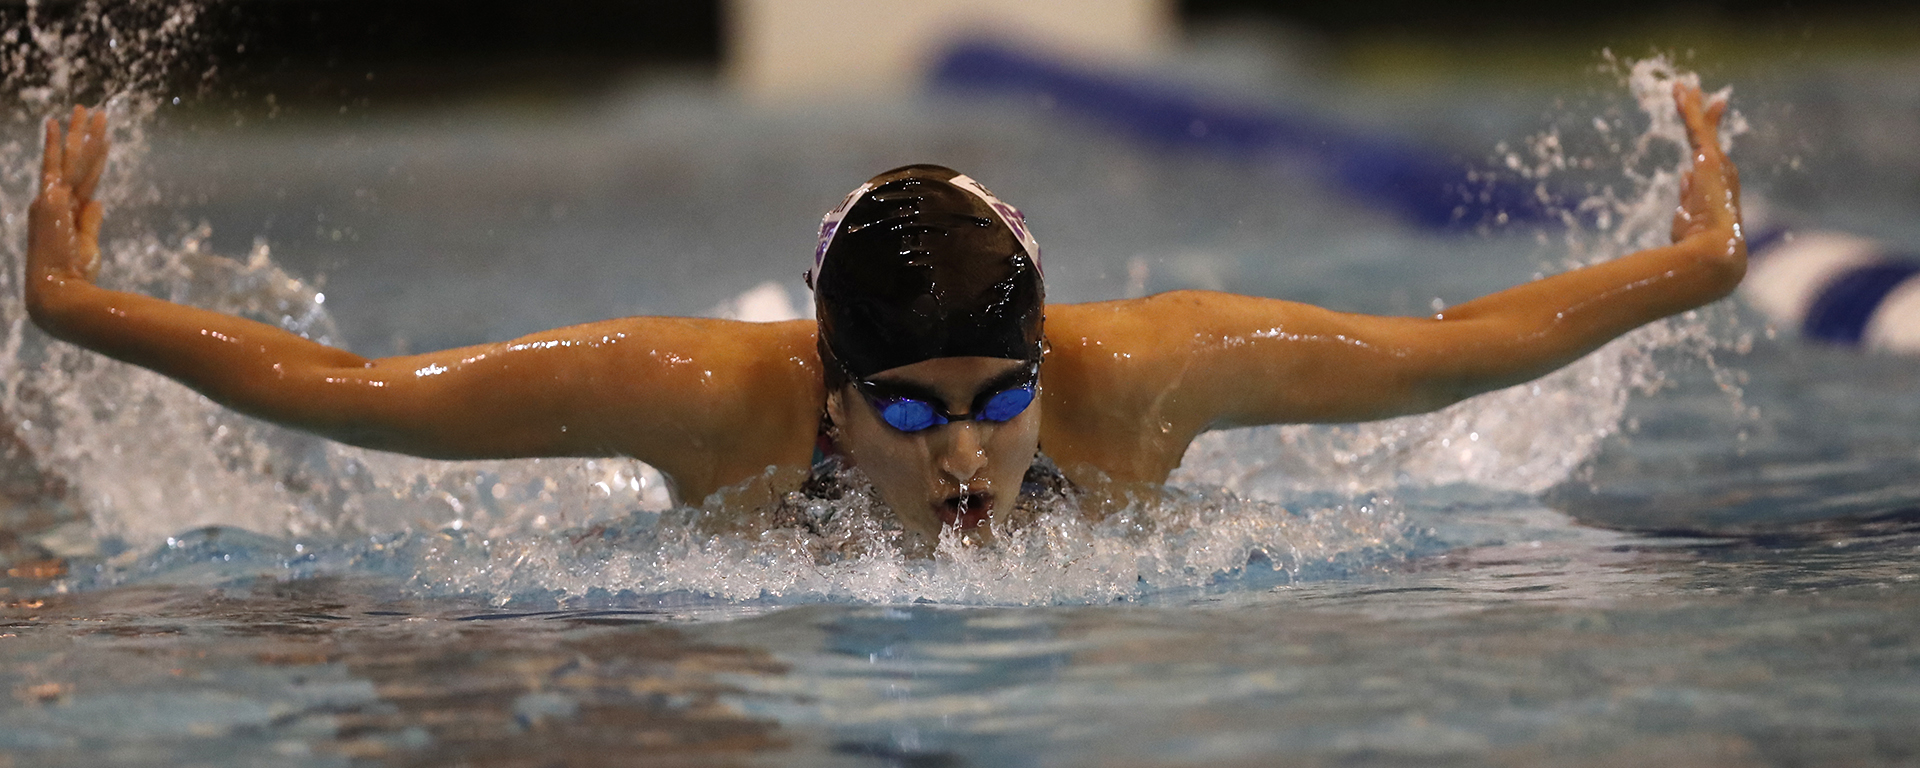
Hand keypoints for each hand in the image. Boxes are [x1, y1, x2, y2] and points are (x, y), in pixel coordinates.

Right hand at [26, 106, 109, 313]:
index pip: (78, 178)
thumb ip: (90, 221)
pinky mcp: (54, 200)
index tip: (94, 138)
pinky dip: (82, 150)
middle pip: (69, 160)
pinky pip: (74, 169)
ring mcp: (51, 198)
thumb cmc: (72, 276)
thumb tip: (98, 200)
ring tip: (90, 109)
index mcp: (57, 212)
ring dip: (82, 133)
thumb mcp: (86, 245)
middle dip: (78, 134)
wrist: (58, 292)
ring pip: (71, 158)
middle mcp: (51, 201)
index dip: (88, 157)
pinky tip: (85, 131)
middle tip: (87, 109)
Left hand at [1670, 83, 1744, 264]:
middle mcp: (1720, 171)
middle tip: (1697, 92)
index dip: (1703, 140)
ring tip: (1681, 86)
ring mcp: (1715, 163)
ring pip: (1699, 128)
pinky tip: (1680, 92)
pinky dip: (1687, 108)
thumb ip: (1688, 196)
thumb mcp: (1687, 218)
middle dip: (1702, 114)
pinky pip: (1694, 126)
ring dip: (1689, 106)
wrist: (1714, 251)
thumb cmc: (1700, 244)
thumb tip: (1684, 175)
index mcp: (1714, 186)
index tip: (1699, 128)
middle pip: (1707, 136)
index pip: (1708, 157)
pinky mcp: (1707, 157)